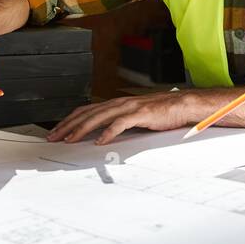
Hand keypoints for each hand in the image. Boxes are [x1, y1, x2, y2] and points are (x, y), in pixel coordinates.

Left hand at [46, 87, 244, 144]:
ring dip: (82, 129)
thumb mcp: (141, 120)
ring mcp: (134, 106)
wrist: (192, 106)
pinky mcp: (145, 113)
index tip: (56, 133)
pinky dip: (108, 131)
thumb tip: (105, 138)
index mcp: (121, 103)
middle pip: (89, 112)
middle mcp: (124, 101)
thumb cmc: (168, 115)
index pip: (89, 110)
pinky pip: (122, 123)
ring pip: (100, 116)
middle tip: (52, 139)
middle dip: (68, 126)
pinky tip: (98, 142)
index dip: (71, 120)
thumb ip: (124, 125)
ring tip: (68, 140)